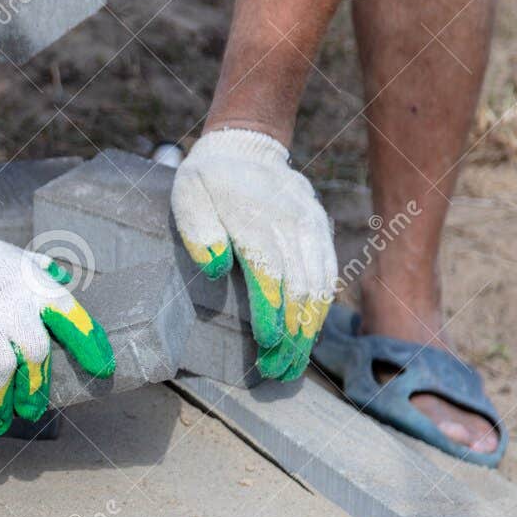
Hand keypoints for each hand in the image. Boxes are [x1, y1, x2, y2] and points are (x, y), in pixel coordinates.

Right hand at [0, 216, 114, 436]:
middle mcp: (16, 314)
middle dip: (34, 390)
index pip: (72, 320)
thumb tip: (61, 277)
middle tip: (32, 411)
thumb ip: (38, 272)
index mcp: (34, 290)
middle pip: (36, 360)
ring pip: (2, 381)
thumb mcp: (12, 259)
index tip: (102, 367)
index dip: (90, 345)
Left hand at [171, 128, 336, 379]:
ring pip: (319, 286)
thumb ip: (199, 232)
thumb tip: (216, 269)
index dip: (271, 311)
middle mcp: (291, 224)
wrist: (246, 145)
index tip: (268, 344)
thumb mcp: (189, 195)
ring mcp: (310, 228)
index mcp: (255, 218)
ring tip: (292, 365)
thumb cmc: (209, 179)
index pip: (269, 272)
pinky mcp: (320, 231)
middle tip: (276, 371)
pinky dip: (321, 310)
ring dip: (308, 330)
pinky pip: (328, 275)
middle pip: (299, 288)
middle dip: (291, 335)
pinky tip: (308, 336)